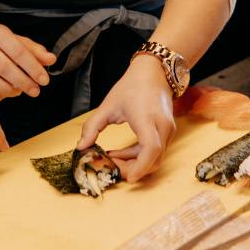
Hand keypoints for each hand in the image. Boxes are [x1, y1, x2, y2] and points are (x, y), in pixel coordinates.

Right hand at [0, 23, 55, 103]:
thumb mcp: (18, 42)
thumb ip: (35, 51)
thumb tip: (51, 60)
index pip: (18, 51)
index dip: (33, 67)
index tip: (44, 80)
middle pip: (4, 67)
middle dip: (23, 82)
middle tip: (35, 91)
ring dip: (8, 91)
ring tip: (18, 91)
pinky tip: (3, 95)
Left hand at [76, 55, 175, 182]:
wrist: (155, 71)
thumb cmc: (132, 86)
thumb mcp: (108, 105)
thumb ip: (92, 127)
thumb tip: (81, 147)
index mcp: (148, 118)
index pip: (151, 149)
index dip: (140, 166)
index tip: (129, 178)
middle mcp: (162, 126)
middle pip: (153, 160)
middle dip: (132, 168)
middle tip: (110, 166)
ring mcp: (168, 130)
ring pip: (156, 158)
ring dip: (135, 163)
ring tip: (113, 157)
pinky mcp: (168, 131)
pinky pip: (156, 151)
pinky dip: (140, 156)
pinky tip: (123, 152)